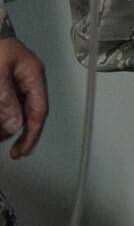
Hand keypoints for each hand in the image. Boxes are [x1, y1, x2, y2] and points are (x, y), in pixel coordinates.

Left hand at [0, 38, 47, 158]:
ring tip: (0, 133)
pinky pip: (9, 101)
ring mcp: (18, 78)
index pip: (38, 111)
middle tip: (5, 144)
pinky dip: (4, 110)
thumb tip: (14, 124)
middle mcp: (29, 78)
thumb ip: (6, 100)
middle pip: (29, 112)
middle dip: (16, 130)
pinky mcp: (7, 79)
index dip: (31, 134)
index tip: (21, 150)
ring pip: (17, 108)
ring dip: (7, 122)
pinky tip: (0, 117)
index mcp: (33, 75)